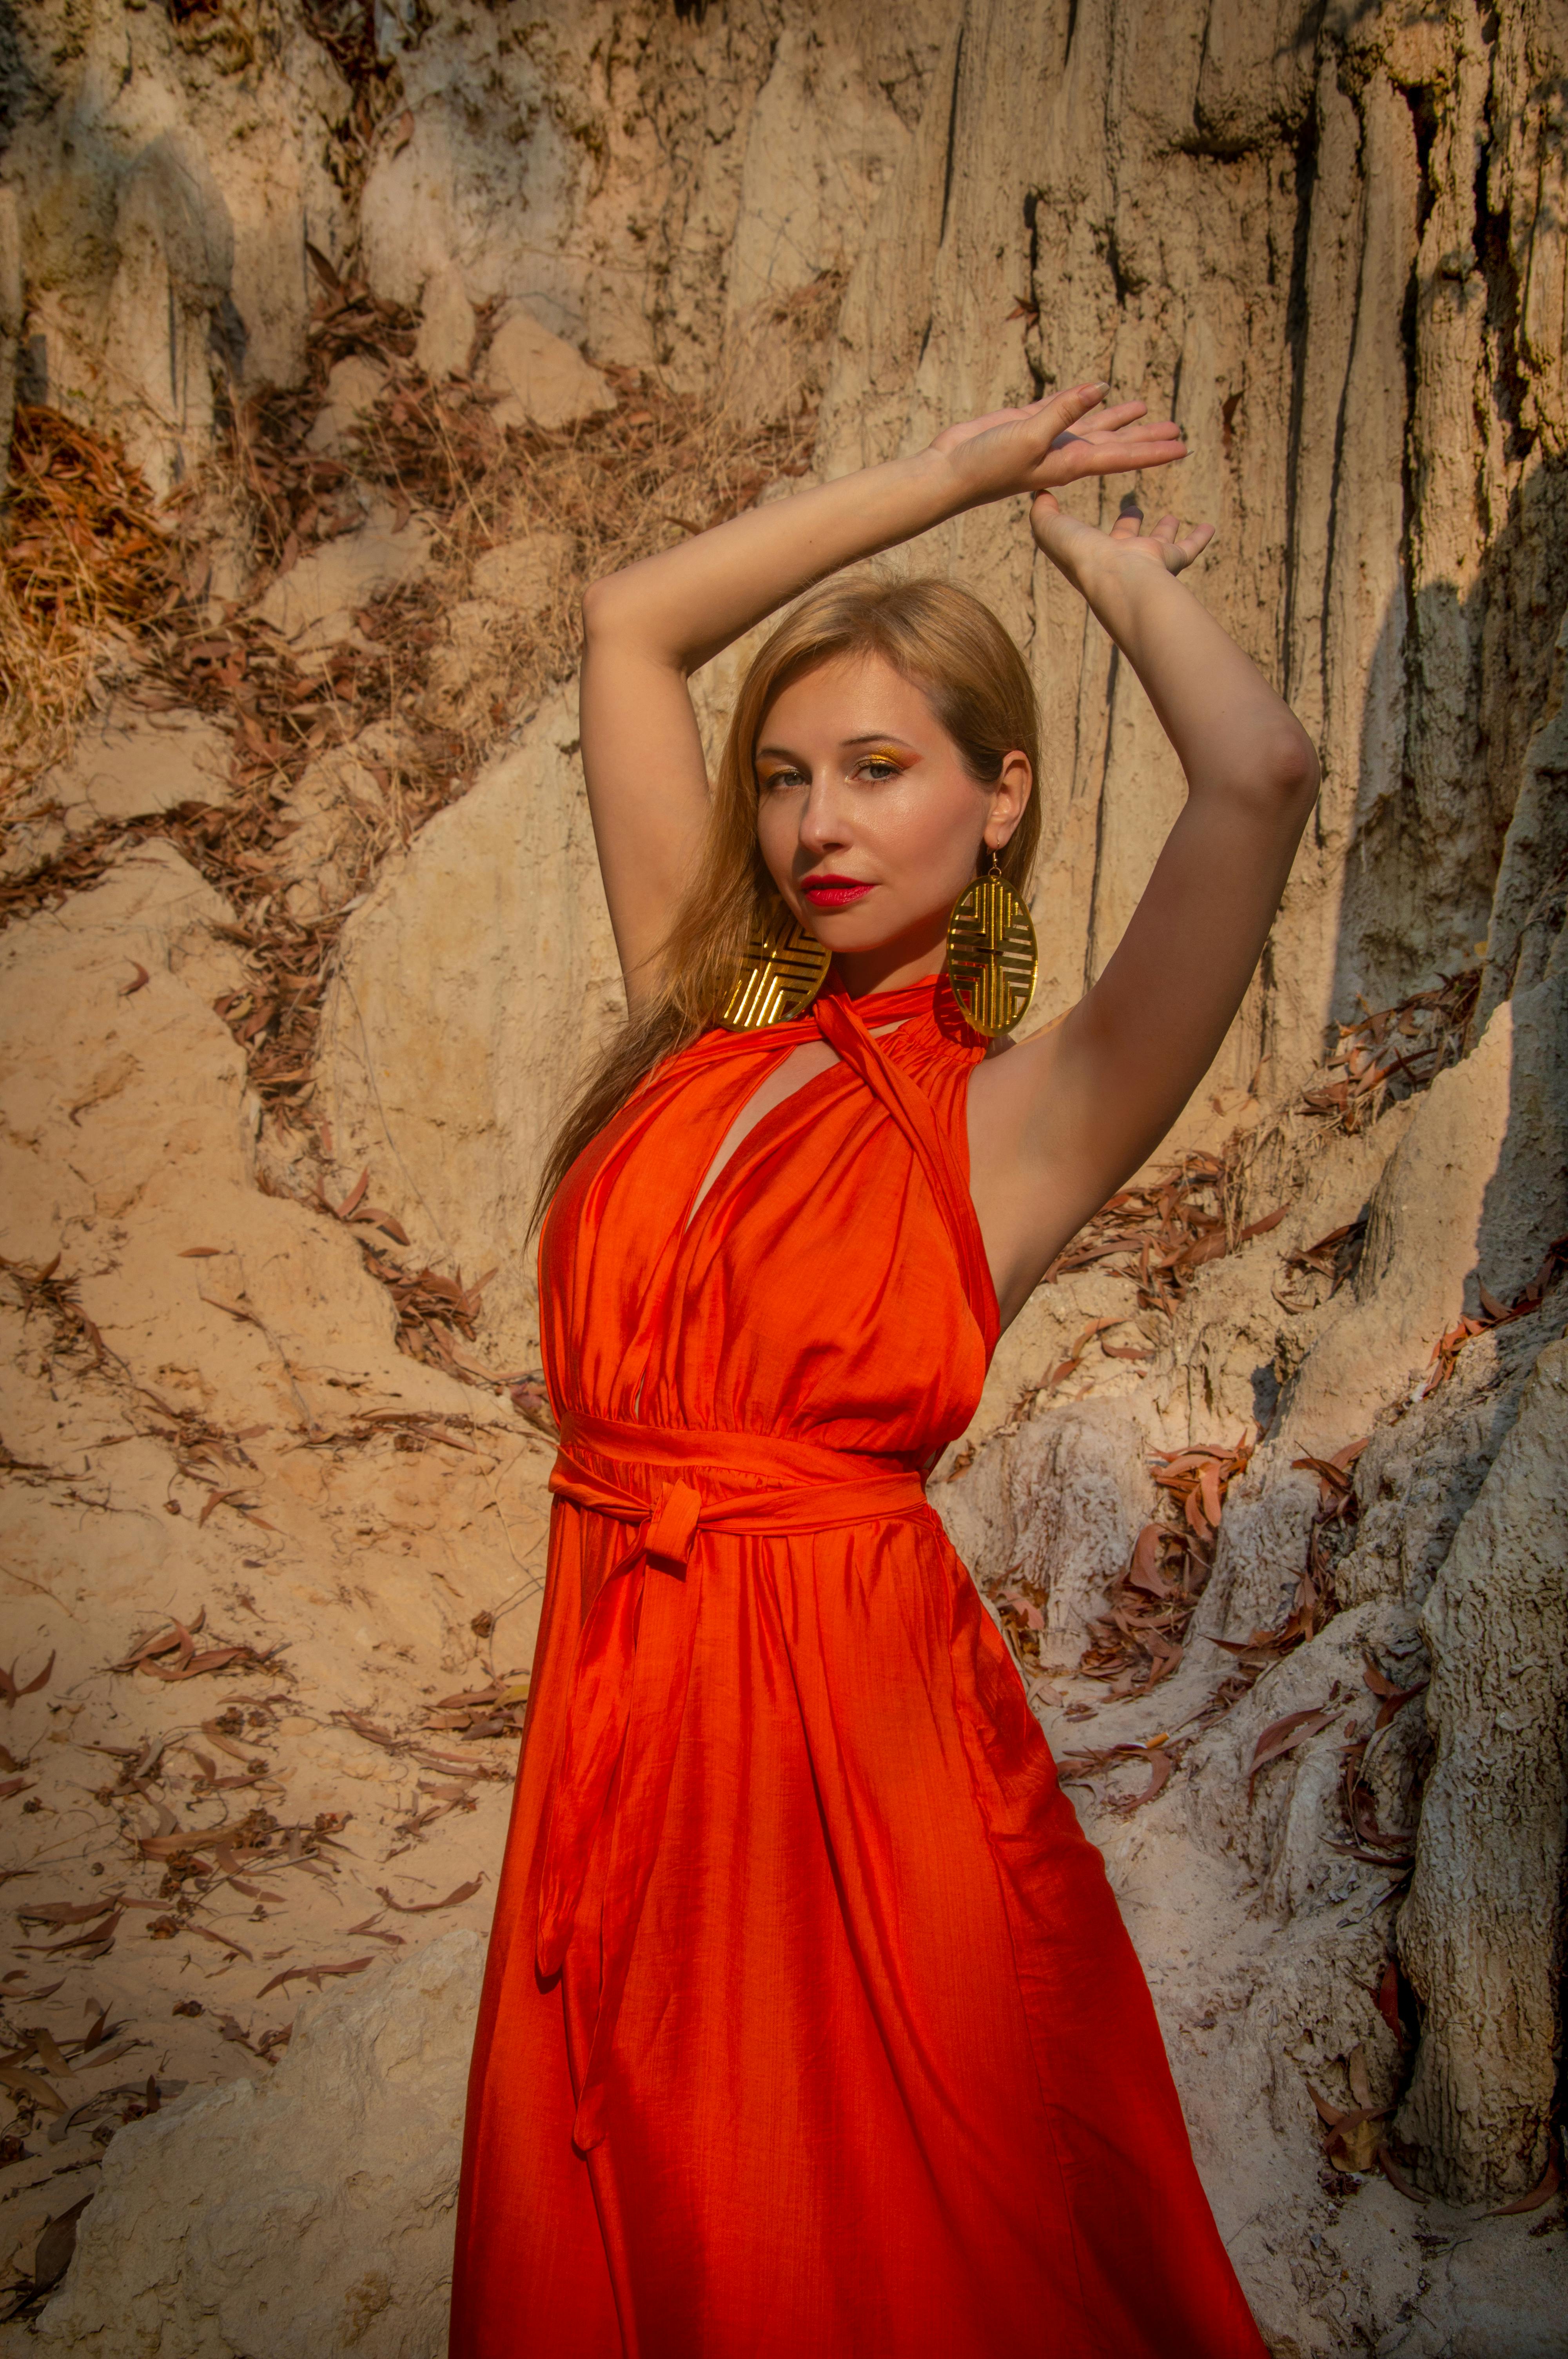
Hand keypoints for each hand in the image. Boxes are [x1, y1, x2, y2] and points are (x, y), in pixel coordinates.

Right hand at [928, 382, 1185, 507]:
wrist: (950, 471)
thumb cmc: (986, 465)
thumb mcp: (1028, 436)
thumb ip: (1063, 413)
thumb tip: (1100, 388)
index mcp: (1069, 461)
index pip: (1120, 456)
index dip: (1152, 451)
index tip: (1182, 448)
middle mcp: (1064, 452)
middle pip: (1115, 443)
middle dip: (1145, 437)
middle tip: (1177, 431)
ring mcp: (1047, 439)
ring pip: (1092, 425)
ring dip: (1119, 419)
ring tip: (1146, 408)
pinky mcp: (1028, 424)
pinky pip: (1064, 410)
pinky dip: (1081, 402)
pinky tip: (1097, 393)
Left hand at [1029, 491, 1214, 581]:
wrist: (1119, 579)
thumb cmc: (1083, 556)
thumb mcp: (1053, 530)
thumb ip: (1043, 514)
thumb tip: (1039, 495)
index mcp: (1091, 555)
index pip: (1088, 539)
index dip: (1084, 528)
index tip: (1084, 515)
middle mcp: (1119, 560)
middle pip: (1126, 539)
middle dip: (1129, 525)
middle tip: (1134, 510)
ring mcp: (1145, 562)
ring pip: (1159, 543)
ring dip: (1165, 530)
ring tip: (1171, 516)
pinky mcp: (1168, 559)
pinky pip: (1188, 549)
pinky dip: (1200, 538)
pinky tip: (1210, 527)